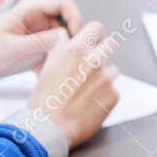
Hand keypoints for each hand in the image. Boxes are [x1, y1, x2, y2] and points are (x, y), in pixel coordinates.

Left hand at [0, 0, 83, 86]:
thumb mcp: (13, 48)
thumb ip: (41, 42)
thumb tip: (66, 38)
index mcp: (30, 9)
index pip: (65, 4)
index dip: (75, 18)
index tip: (76, 38)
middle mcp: (36, 17)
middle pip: (67, 22)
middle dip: (68, 40)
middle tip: (63, 58)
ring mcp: (37, 30)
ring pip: (62, 38)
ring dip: (59, 53)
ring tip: (45, 67)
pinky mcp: (35, 43)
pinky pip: (53, 49)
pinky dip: (51, 60)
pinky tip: (38, 70)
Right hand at [24, 21, 120, 148]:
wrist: (48, 128)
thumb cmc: (42, 101)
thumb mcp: (46, 67)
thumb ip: (59, 50)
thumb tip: (64, 38)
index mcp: (74, 50)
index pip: (95, 28)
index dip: (94, 36)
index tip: (93, 43)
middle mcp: (92, 60)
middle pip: (111, 43)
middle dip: (104, 52)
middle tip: (94, 65)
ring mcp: (105, 77)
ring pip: (113, 69)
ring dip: (104, 77)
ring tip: (88, 91)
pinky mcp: (113, 94)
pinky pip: (114, 90)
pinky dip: (105, 96)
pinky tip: (91, 104)